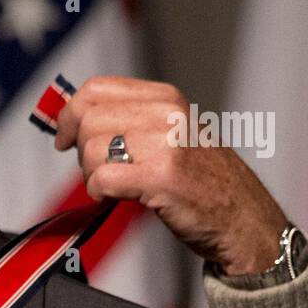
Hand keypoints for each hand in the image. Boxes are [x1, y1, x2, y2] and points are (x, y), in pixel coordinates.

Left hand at [54, 76, 287, 274]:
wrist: (243, 218)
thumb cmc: (203, 181)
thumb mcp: (171, 134)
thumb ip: (129, 121)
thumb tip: (73, 120)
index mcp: (164, 98)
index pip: (95, 89)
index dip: (68, 114)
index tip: (63, 137)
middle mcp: (166, 113)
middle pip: (87, 119)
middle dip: (79, 149)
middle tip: (96, 170)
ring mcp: (165, 143)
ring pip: (91, 150)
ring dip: (91, 175)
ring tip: (113, 186)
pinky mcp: (161, 177)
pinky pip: (102, 179)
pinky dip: (98, 192)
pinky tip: (113, 198)